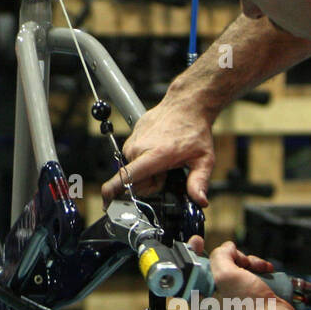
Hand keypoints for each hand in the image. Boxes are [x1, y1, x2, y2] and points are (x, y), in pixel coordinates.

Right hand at [101, 92, 215, 205]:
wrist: (185, 106)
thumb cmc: (193, 130)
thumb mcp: (204, 159)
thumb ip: (199, 182)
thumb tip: (200, 200)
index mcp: (154, 155)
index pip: (126, 176)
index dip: (113, 191)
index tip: (106, 202)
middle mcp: (138, 149)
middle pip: (133, 182)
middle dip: (149, 184)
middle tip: (167, 172)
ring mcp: (132, 143)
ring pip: (133, 172)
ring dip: (147, 172)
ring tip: (163, 160)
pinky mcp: (130, 139)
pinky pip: (132, 160)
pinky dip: (144, 161)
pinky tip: (157, 152)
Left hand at [192, 236, 276, 303]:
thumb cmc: (251, 308)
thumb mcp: (227, 276)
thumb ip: (220, 256)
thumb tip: (227, 248)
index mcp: (200, 300)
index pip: (190, 272)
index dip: (193, 253)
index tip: (198, 241)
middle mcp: (212, 301)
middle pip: (216, 266)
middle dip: (233, 258)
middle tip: (243, 261)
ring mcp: (230, 299)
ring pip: (234, 268)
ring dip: (249, 263)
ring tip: (261, 268)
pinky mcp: (246, 298)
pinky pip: (247, 277)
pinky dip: (256, 271)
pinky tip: (266, 271)